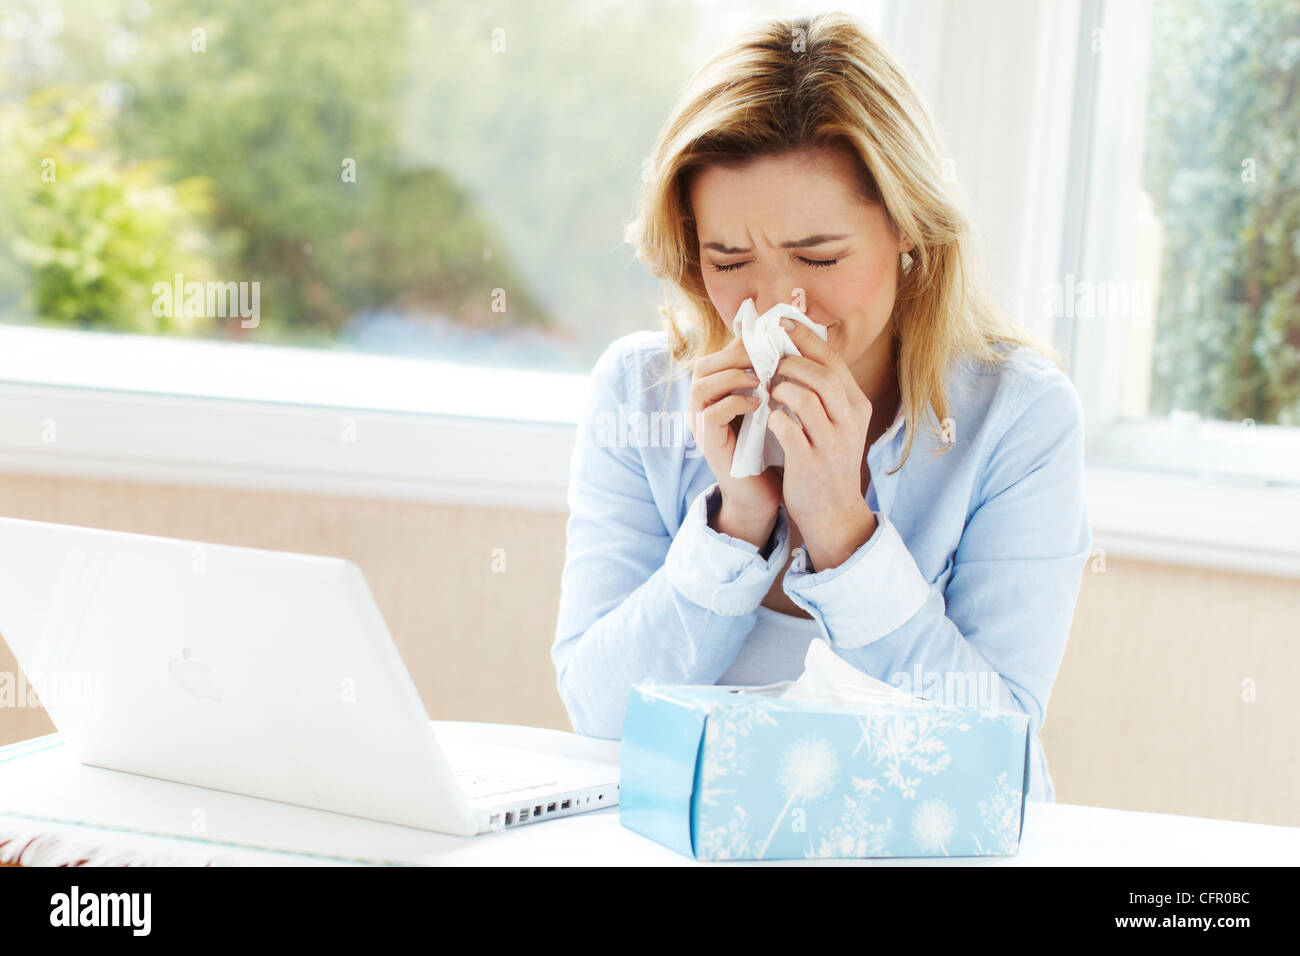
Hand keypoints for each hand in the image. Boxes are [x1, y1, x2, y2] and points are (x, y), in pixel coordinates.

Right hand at [687, 335, 782, 545]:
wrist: (762, 496)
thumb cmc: (769, 450)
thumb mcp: (770, 409)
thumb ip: (770, 381)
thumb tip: (791, 345)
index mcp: (715, 395)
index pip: (718, 356)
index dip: (743, 344)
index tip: (773, 342)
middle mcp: (701, 407)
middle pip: (704, 365)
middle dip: (737, 355)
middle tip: (768, 354)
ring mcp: (700, 426)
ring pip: (702, 385)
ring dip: (734, 377)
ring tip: (763, 378)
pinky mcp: (708, 443)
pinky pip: (712, 413)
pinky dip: (735, 403)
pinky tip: (759, 404)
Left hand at [767, 319, 878, 570]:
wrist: (833, 513)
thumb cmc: (828, 462)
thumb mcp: (837, 424)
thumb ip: (824, 393)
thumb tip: (796, 352)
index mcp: (857, 406)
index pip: (833, 362)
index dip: (805, 339)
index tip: (781, 324)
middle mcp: (849, 422)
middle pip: (822, 375)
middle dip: (790, 362)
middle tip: (768, 362)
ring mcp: (831, 443)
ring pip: (805, 398)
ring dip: (780, 389)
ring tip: (767, 391)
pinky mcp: (810, 463)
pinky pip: (787, 429)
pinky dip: (772, 418)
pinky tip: (765, 418)